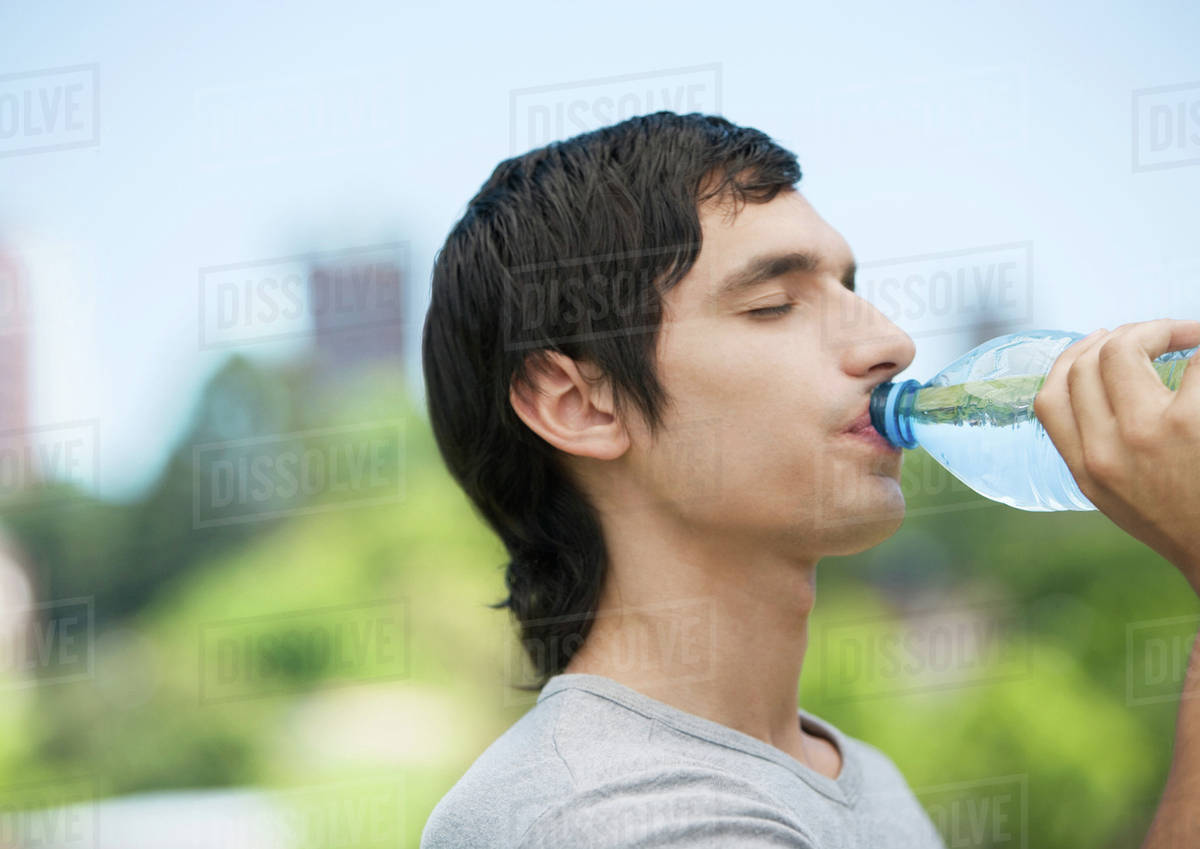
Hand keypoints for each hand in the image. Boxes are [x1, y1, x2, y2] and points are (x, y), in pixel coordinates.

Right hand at [1034, 319, 1199, 589]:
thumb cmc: (1182, 521)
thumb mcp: (1116, 496)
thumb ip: (1095, 448)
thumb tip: (1095, 385)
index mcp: (1085, 469)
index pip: (1049, 398)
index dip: (1072, 356)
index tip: (1101, 340)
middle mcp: (1107, 449)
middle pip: (1088, 363)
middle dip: (1126, 333)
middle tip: (1166, 335)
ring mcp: (1149, 432)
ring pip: (1126, 349)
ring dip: (1163, 329)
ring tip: (1194, 338)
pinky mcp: (1194, 421)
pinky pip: (1196, 363)